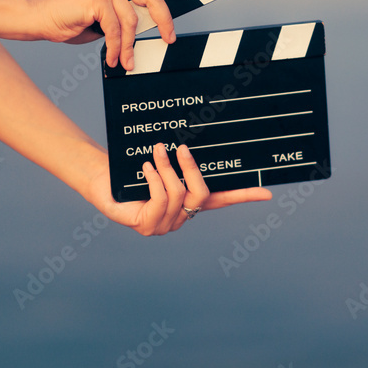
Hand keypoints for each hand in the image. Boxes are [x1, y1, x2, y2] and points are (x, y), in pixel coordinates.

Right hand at [31, 0, 204, 69]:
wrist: (37, 20)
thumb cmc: (70, 20)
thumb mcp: (106, 18)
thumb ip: (127, 15)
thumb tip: (149, 27)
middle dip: (164, 19)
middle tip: (169, 39)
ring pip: (133, 18)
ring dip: (130, 45)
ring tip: (125, 60)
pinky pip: (117, 28)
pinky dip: (117, 47)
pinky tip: (114, 58)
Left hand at [86, 144, 271, 235]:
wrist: (101, 176)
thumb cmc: (131, 168)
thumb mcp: (162, 161)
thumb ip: (181, 160)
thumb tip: (195, 141)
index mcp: (189, 201)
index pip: (223, 199)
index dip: (245, 196)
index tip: (267, 193)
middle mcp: (180, 216)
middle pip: (201, 194)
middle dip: (190, 169)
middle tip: (179, 148)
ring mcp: (163, 224)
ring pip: (178, 194)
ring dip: (166, 169)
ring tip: (155, 152)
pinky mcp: (145, 225)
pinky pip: (160, 199)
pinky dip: (154, 179)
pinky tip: (144, 169)